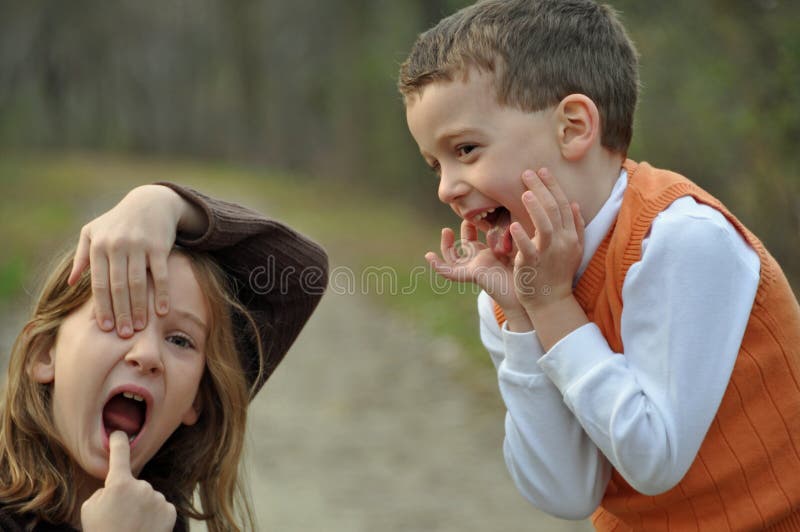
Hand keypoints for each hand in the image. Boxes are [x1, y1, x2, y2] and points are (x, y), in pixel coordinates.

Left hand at [68, 184, 202, 336]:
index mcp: (98, 245)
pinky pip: (160, 275)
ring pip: (138, 283)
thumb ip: (81, 257)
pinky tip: (161, 311)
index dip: (102, 307)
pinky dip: (161, 294)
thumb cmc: (117, 221)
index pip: (99, 283)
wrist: (150, 202)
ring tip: (139, 328)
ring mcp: (139, 246)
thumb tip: (70, 284)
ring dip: (139, 308)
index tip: (105, 328)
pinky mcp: (159, 246)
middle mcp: (117, 245)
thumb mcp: (93, 232)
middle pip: (118, 287)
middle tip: (123, 335)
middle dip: (120, 313)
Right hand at [81, 431, 176, 531]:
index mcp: (119, 484)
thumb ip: (104, 491)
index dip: (118, 442)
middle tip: (118, 518)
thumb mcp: (90, 509)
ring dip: (141, 507)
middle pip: (133, 485)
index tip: (119, 432)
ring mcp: (158, 498)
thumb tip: (116, 487)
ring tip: (131, 526)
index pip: (119, 455)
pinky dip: (154, 516)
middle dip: (127, 497)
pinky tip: (145, 528)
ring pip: (147, 497)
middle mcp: (142, 486)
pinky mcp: (170, 511)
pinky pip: (160, 507)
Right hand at [425, 219, 531, 330]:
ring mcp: (473, 269)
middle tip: (466, 219)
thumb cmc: (526, 273)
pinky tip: (428, 256)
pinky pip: (450, 272)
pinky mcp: (471, 275)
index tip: (477, 214)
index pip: (476, 239)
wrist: (527, 295)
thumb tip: (513, 215)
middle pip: (464, 245)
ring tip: (446, 231)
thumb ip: (511, 233)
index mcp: (490, 255)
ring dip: (446, 245)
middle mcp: (480, 262)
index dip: (472, 226)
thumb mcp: (517, 247)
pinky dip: (438, 265)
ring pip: (453, 258)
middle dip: (463, 231)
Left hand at [510, 168, 584, 312]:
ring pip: (545, 225)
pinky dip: (521, 236)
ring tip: (524, 192)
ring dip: (535, 207)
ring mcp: (548, 254)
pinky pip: (528, 248)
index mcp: (571, 236)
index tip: (542, 171)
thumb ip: (575, 226)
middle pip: (554, 209)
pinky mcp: (533, 265)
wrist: (551, 301)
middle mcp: (562, 242)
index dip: (553, 186)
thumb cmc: (558, 273)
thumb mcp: (573, 250)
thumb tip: (574, 204)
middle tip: (527, 173)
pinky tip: (513, 225)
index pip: (563, 204)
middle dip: (541, 188)